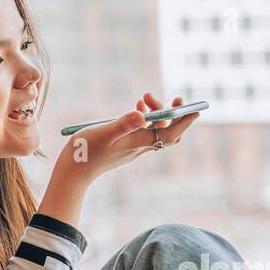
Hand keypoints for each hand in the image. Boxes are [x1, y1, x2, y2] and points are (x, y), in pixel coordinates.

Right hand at [56, 92, 198, 181]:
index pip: (171, 133)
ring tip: (145, 97)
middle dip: (175, 115)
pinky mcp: (124, 147)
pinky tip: (137, 108)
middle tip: (173, 98)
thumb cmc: (85, 152)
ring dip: (157, 113)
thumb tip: (143, 115)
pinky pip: (143, 132)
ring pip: (156, 131)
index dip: (185, 121)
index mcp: (139, 142)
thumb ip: (123, 123)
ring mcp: (132, 147)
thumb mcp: (103, 133)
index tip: (196, 109)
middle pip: (169, 132)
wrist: (74, 172)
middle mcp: (139, 146)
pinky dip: (145, 118)